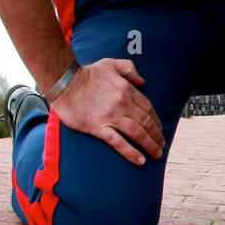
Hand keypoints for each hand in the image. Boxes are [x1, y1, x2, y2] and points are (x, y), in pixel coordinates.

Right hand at [49, 59, 164, 164]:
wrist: (64, 82)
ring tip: (156, 153)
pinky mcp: (98, 128)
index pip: (147, 108)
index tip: (159, 128)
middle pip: (146, 122)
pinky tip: (140, 160)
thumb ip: (129, 69)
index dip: (156, 120)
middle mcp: (122, 104)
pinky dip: (131, 152)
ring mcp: (111, 117)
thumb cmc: (86, 73)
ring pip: (137, 133)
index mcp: (126, 90)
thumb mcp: (111, 63)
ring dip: (149, 145)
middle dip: (156, 135)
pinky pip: (118, 142)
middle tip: (161, 145)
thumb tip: (142, 81)